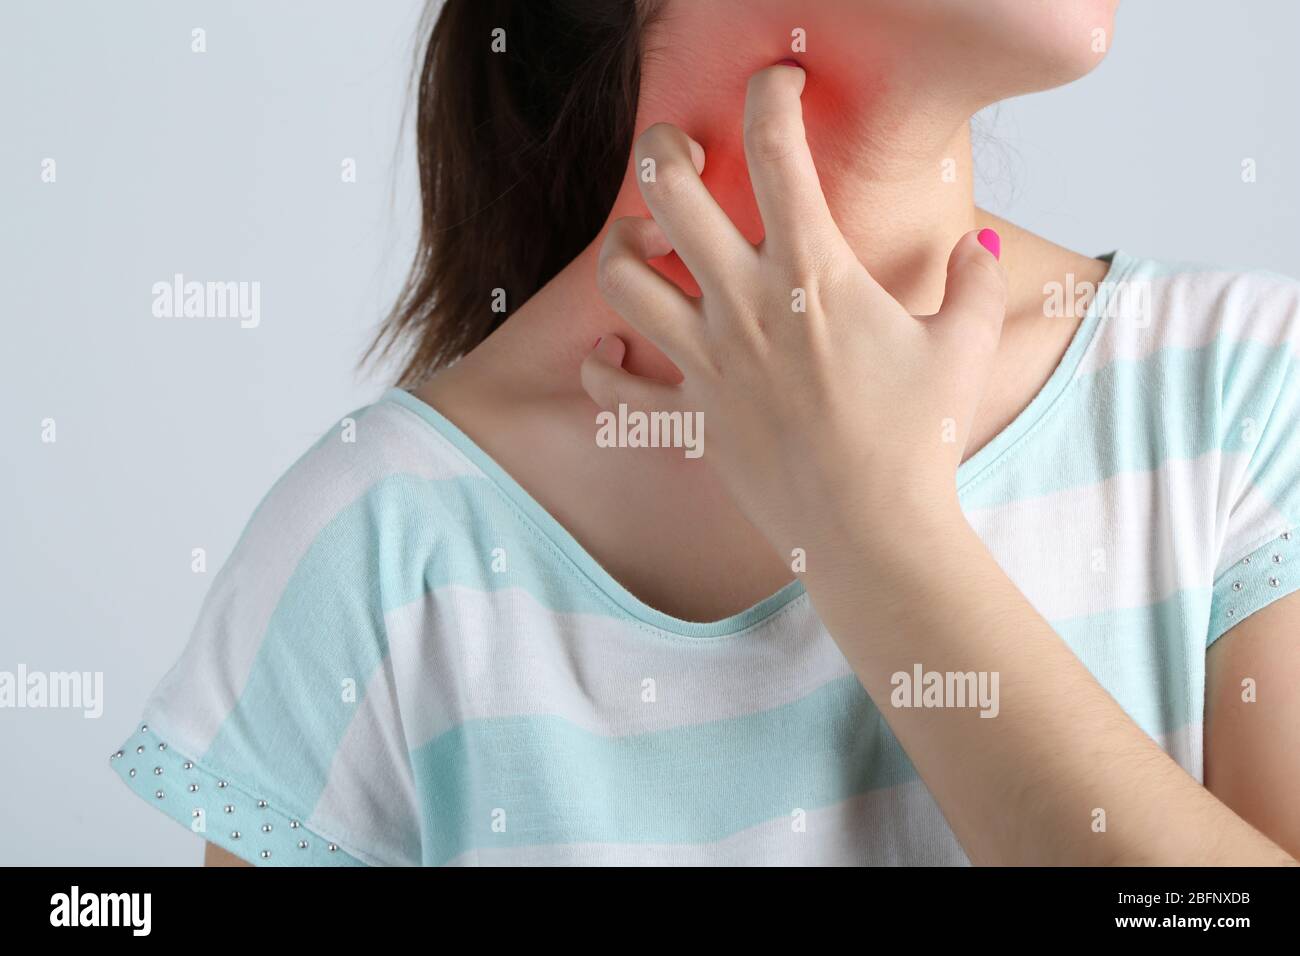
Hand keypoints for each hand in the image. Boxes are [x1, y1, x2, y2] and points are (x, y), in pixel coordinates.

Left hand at [581, 64, 1006, 559]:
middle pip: (668, 193)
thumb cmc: (920, 440)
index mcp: (811, 273)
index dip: (771, 94)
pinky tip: (610, 353)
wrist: (875, 533)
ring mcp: (707, 362)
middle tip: (677, 150)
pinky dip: (604, 365)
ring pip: (620, 278)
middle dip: (661, 149)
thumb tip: (974, 250)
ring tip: (641, 244)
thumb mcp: (966, 347)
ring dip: (620, 247)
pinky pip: (617, 386)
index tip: (779, 81)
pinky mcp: (691, 417)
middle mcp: (744, 305)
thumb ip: (975, 284)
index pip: (775, 150)